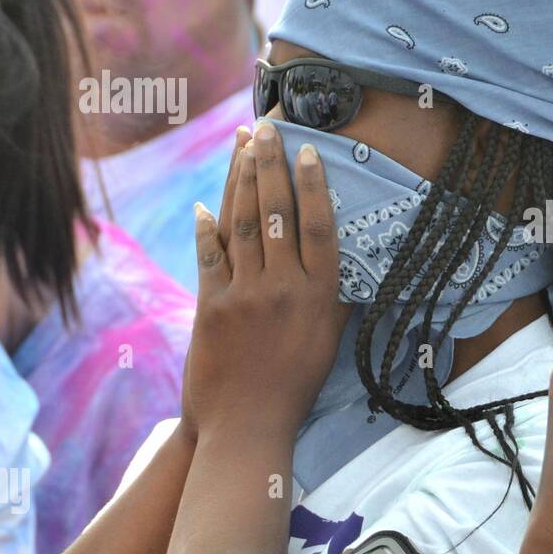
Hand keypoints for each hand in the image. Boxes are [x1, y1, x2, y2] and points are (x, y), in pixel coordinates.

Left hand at [187, 121, 350, 439]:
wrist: (247, 427)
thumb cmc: (296, 387)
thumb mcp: (330, 341)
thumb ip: (336, 299)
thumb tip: (346, 262)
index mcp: (320, 295)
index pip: (319, 226)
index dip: (313, 184)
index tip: (307, 149)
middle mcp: (285, 289)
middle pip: (277, 213)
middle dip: (270, 164)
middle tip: (267, 126)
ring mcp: (246, 296)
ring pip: (242, 224)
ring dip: (240, 179)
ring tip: (242, 146)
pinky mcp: (212, 307)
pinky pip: (210, 256)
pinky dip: (206, 228)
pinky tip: (206, 203)